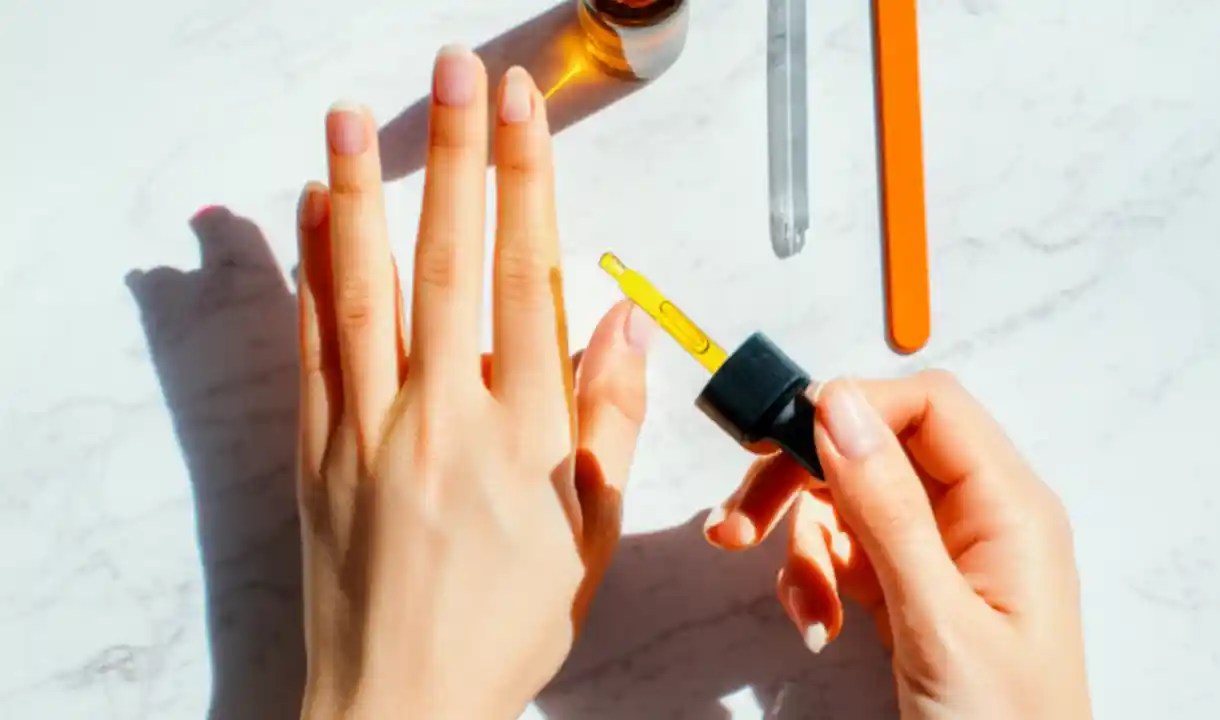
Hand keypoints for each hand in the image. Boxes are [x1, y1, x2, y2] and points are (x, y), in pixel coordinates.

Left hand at [295, 46, 653, 718]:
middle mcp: (443, 419)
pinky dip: (313, 279)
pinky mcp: (317, 454)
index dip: (526, 186)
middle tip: (453, 73)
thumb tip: (620, 322)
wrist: (403, 704)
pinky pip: (314, 351)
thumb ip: (607, 422)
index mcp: (524, 437)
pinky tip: (315, 221)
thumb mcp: (590, 534)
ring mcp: (369, 432)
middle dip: (453, 156)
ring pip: (365, 293)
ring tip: (352, 117)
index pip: (527, 281)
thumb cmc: (508, 625)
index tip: (522, 114)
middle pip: (447, 263)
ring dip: (361, 195)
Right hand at [703, 372, 1090, 718]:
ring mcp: (941, 553)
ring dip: (803, 548)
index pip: (929, 406)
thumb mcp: (938, 622)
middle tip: (740, 525)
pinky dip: (815, 582)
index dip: (852, 407)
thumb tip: (837, 404)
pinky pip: (845, 553)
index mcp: (1010, 508)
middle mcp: (977, 517)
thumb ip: (889, 509)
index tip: (780, 444)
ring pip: (847, 502)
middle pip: (873, 448)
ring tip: (804, 613)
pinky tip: (817, 626)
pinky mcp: (910, 588)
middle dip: (802, 483)